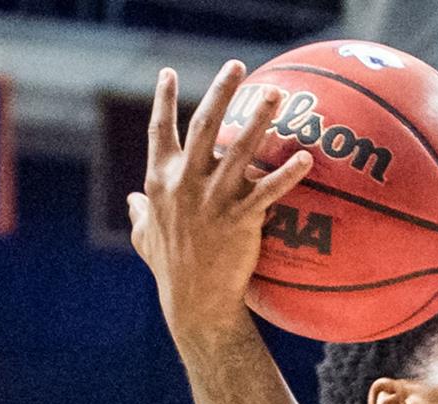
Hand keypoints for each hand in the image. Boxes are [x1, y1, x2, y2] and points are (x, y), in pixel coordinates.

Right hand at [127, 64, 315, 339]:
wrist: (195, 304)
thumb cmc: (170, 271)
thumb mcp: (145, 238)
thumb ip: (140, 213)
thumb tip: (132, 200)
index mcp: (160, 182)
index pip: (159, 131)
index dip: (163, 100)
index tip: (168, 72)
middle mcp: (185, 184)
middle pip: (204, 125)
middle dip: (220, 91)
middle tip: (237, 64)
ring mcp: (213, 200)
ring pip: (239, 149)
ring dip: (259, 118)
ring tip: (275, 92)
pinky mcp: (240, 219)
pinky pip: (268, 190)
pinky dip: (288, 173)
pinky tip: (305, 156)